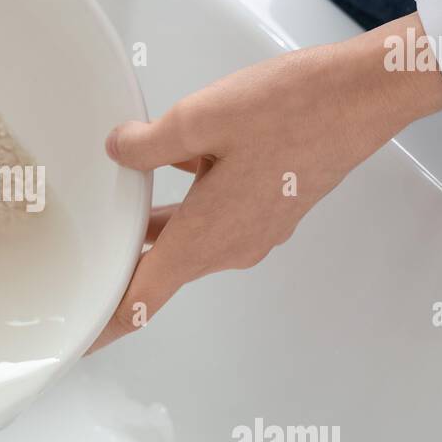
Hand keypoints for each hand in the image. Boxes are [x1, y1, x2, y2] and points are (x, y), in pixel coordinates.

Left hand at [89, 12, 441, 351]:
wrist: (365, 97)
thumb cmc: (295, 109)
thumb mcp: (201, 117)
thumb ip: (148, 144)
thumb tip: (118, 152)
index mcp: (206, 237)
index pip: (142, 300)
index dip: (105, 326)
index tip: (77, 344)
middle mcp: (232, 247)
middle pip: (161, 269)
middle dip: (122, 267)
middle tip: (80, 267)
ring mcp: (255, 231)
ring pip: (187, 239)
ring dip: (154, 229)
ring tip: (115, 209)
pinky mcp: (270, 211)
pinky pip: (214, 219)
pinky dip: (186, 207)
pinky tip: (173, 165)